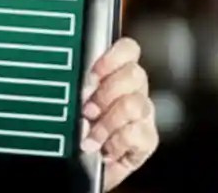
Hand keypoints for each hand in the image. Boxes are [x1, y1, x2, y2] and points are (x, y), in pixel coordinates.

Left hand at [79, 37, 158, 189]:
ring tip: (90, 136)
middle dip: (106, 93)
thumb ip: (76, 88)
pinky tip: (104, 150)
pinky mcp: (147, 139)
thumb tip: (80, 87)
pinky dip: (116, 142)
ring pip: (135, 104)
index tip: (93, 73)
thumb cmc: (74, 132)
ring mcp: (143, 115)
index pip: (128, 50)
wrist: (83, 168)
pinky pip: (137, 133)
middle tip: (87, 109)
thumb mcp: (70, 103)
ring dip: (107, 122)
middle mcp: (133, 91)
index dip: (114, 56)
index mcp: (115, 74)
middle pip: (135, 74)